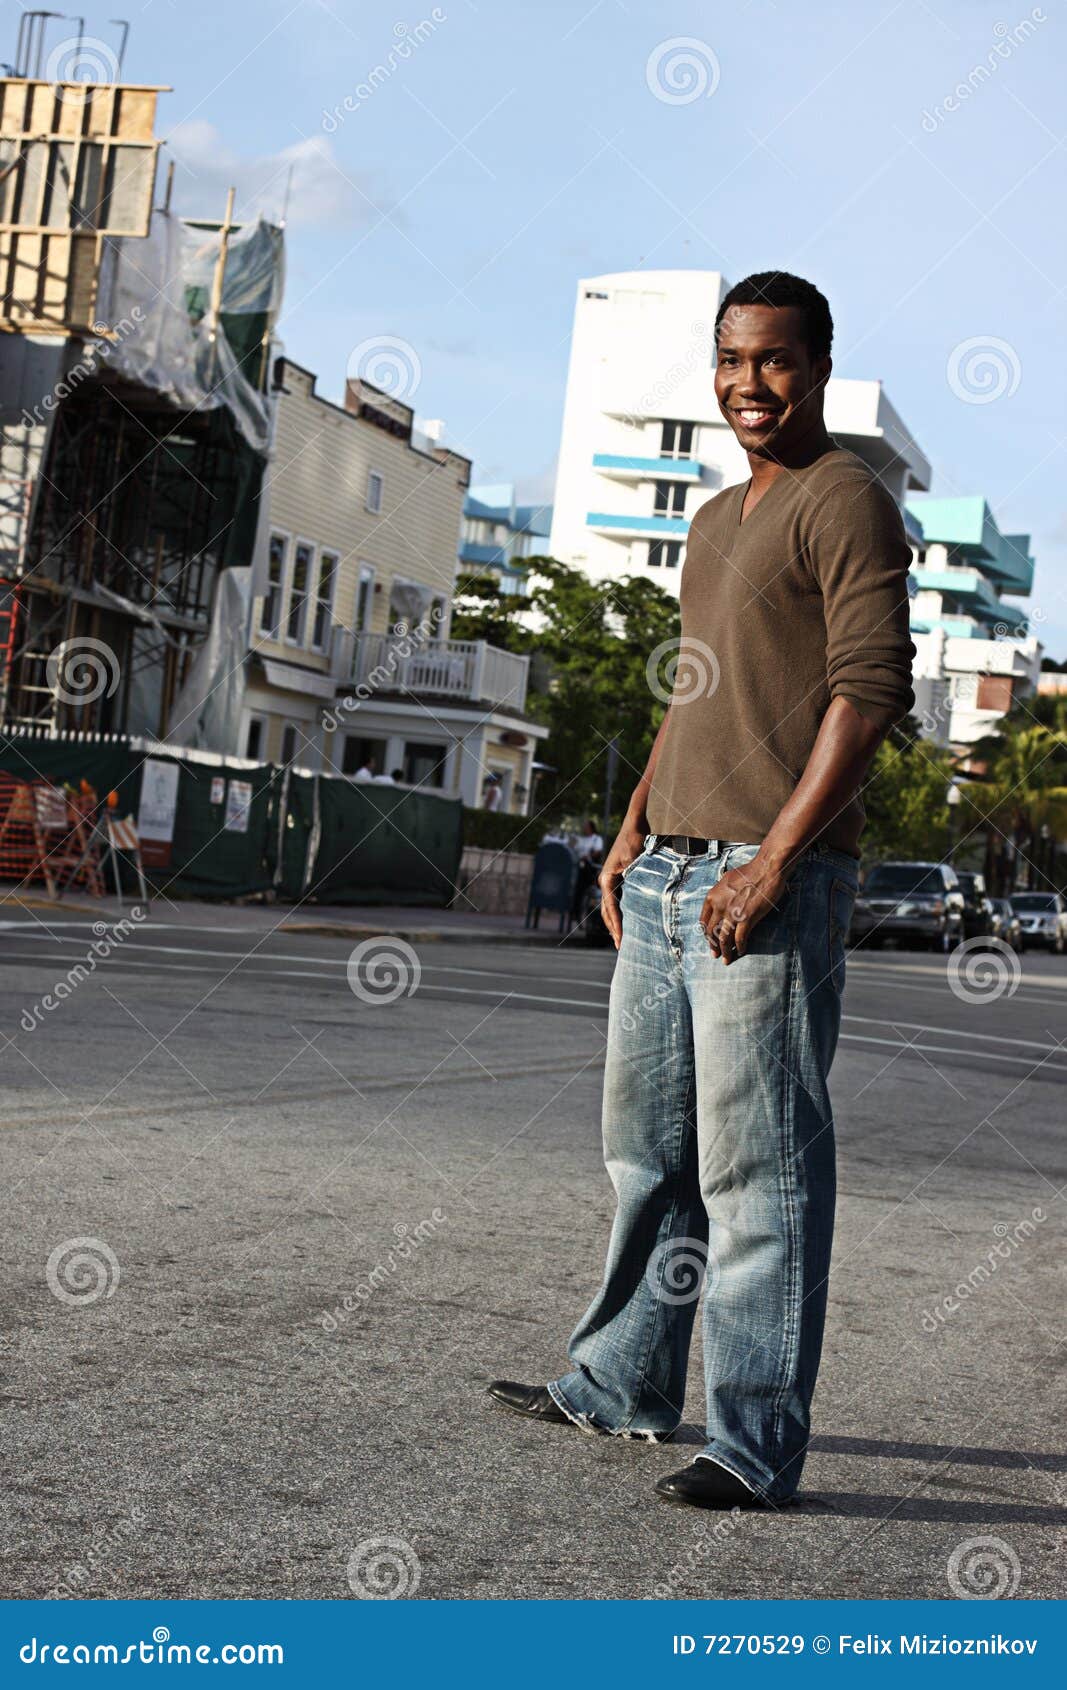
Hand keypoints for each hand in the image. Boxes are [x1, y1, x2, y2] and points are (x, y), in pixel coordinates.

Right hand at [598, 826, 644, 949]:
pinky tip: (628, 925)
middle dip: (613, 929)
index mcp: (607, 879)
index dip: (616, 924)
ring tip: (622, 941)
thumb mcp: (635, 855)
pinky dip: (620, 915)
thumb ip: (633, 877)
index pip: (610, 907)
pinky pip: (617, 902)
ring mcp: (611, 881)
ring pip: (610, 909)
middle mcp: (606, 882)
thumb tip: (635, 893)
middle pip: (607, 911)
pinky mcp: (619, 880)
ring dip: (615, 925)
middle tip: (621, 947)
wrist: (635, 825)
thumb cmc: (635, 838)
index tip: (621, 937)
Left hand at [699, 854, 789, 965]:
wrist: (767, 868)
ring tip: (726, 959)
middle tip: (715, 954)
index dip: (705, 933)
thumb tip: (720, 901)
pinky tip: (741, 951)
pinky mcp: (747, 918)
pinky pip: (740, 938)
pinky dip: (740, 947)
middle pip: (712, 932)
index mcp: (712, 896)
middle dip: (713, 945)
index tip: (708, 940)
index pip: (704, 920)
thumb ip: (721, 893)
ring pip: (723, 939)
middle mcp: (719, 906)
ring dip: (725, 951)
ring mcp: (732, 913)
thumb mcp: (727, 880)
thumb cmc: (750, 871)